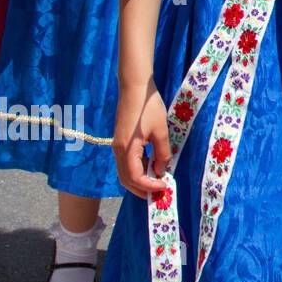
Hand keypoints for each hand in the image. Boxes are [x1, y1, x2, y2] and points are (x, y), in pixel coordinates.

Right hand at [113, 81, 170, 198]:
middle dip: (142, 189)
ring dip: (139, 181)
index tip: (165, 186)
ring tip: (156, 182)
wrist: (134, 88)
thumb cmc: (149, 108)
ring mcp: (117, 146)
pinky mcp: (120, 141)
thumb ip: (162, 153)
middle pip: (126, 179)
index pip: (135, 178)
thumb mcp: (161, 131)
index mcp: (127, 150)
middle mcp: (118, 151)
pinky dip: (137, 169)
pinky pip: (126, 162)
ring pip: (125, 172)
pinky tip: (151, 166)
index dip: (149, 186)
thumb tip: (162, 170)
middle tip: (159, 192)